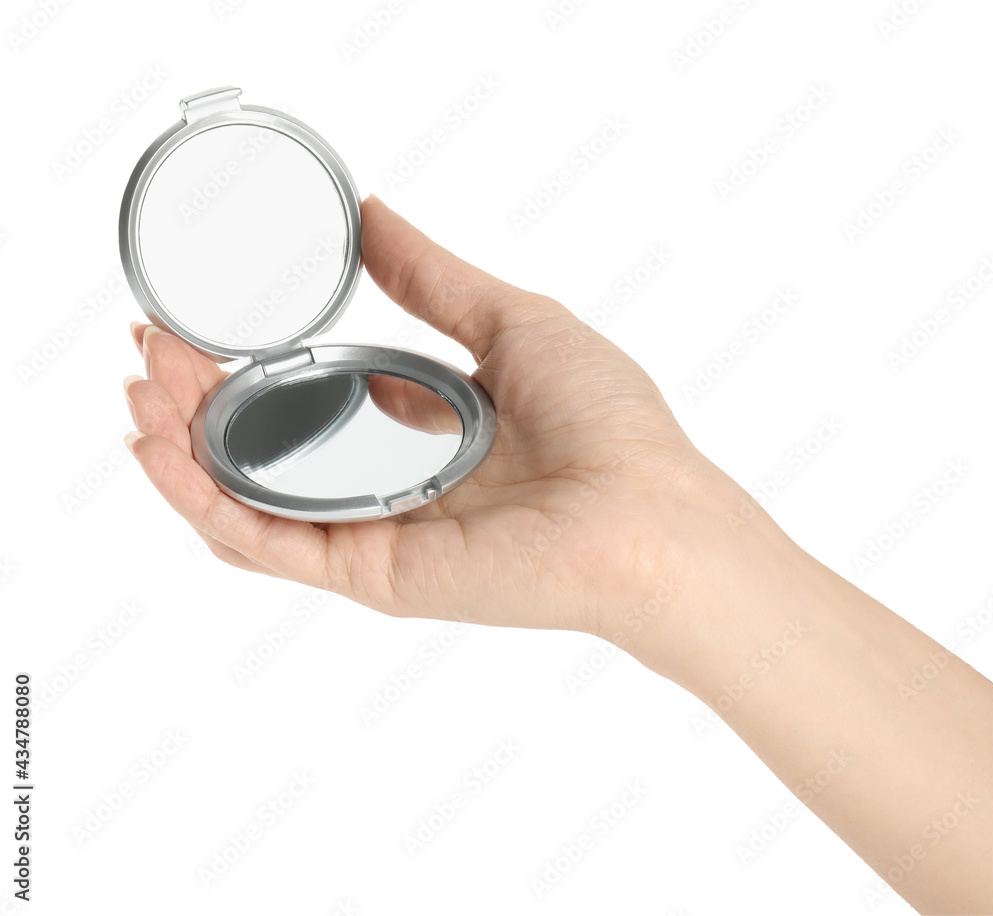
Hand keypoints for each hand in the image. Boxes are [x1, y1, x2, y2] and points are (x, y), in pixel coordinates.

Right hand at [123, 195, 711, 640]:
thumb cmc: (607, 422)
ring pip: (252, 500)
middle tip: (154, 347)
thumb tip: (372, 215)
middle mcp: (392, 487)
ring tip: (140, 390)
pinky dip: (205, 502)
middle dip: (202, 399)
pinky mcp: (369, 574)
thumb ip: (432, 279)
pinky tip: (161, 450)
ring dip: (186, 447)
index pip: (318, 402)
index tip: (207, 324)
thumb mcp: (511, 323)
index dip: (257, 366)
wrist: (647, 514)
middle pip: (271, 451)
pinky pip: (267, 545)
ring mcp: (376, 534)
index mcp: (426, 431)